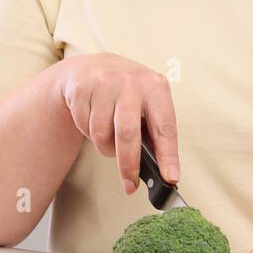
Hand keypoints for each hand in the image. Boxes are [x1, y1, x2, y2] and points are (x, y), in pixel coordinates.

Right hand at [53, 54, 179, 195]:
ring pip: (102, 135)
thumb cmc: (127, 93)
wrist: (93, 67)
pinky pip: (84, 128)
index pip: (164, 127)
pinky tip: (94, 120)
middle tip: (130, 184)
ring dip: (106, 147)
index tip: (170, 178)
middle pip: (128, 134)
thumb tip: (164, 172)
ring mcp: (104, 84)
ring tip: (110, 137)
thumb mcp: (148, 102)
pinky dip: (89, 134)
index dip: (168, 155)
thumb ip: (155, 131)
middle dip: (128, 165)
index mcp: (155, 87)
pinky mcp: (81, 89)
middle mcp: (131, 83)